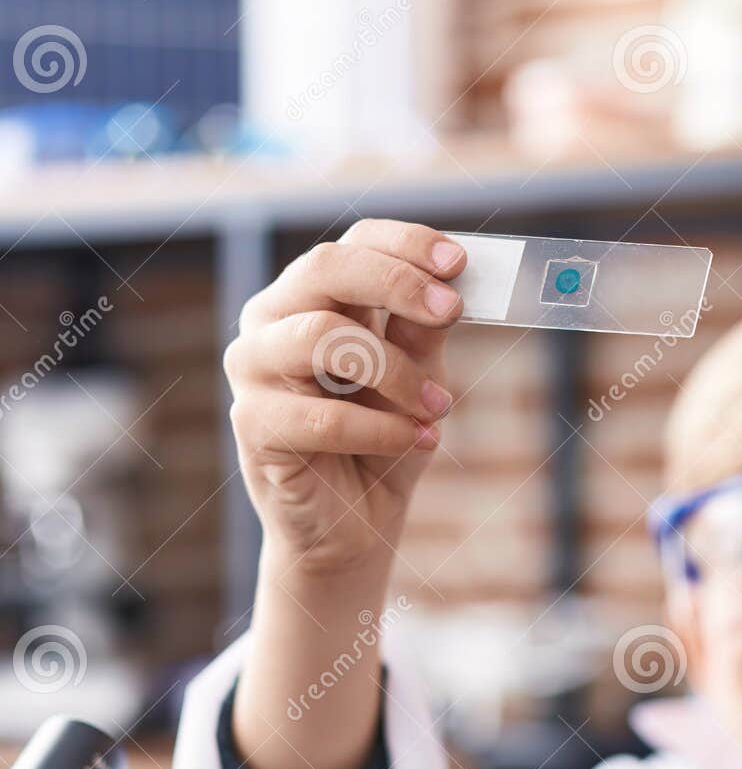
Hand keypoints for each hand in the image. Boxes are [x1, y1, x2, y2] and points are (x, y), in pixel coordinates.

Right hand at [224, 219, 464, 576]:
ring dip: (395, 370)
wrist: (354, 524)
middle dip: (397, 283)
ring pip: (320, 335)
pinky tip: (418, 440)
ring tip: (437, 406)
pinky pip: (322, 417)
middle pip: (325, 269)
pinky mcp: (253, 425)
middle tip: (451, 310)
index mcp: (313, 297)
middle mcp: (273, 322)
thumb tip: (453, 285)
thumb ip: (424, 332)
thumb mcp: (419, 377)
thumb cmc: (385, 440)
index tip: (460, 264)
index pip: (352, 243)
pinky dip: (382, 429)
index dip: (406, 245)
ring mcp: (254, 371)